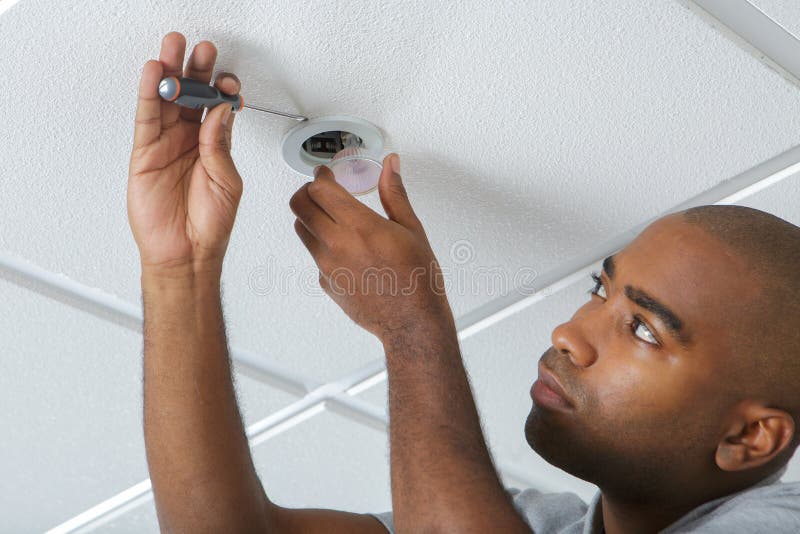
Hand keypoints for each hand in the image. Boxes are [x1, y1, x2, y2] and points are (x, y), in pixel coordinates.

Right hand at [128, 32, 242, 273]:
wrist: (186, 253)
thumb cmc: (210, 224)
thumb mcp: (227, 181)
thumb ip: (221, 145)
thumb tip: (220, 110)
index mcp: (216, 145)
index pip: (219, 108)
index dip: (223, 91)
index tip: (228, 80)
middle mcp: (191, 141)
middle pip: (193, 97)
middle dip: (198, 71)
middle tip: (202, 49)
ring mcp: (167, 145)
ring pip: (168, 100)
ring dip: (171, 72)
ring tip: (174, 47)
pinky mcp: (145, 153)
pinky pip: (146, 118)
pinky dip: (148, 93)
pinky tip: (153, 72)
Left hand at [290, 155, 456, 340]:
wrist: (412, 322)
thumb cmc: (417, 280)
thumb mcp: (411, 229)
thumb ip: (395, 194)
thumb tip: (391, 166)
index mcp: (360, 227)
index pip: (320, 189)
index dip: (320, 176)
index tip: (325, 173)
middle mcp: (337, 245)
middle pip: (300, 206)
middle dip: (307, 192)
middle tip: (321, 190)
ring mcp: (327, 266)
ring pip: (301, 230)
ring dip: (311, 217)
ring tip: (331, 217)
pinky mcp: (326, 283)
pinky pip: (314, 255)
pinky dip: (322, 245)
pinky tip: (344, 248)